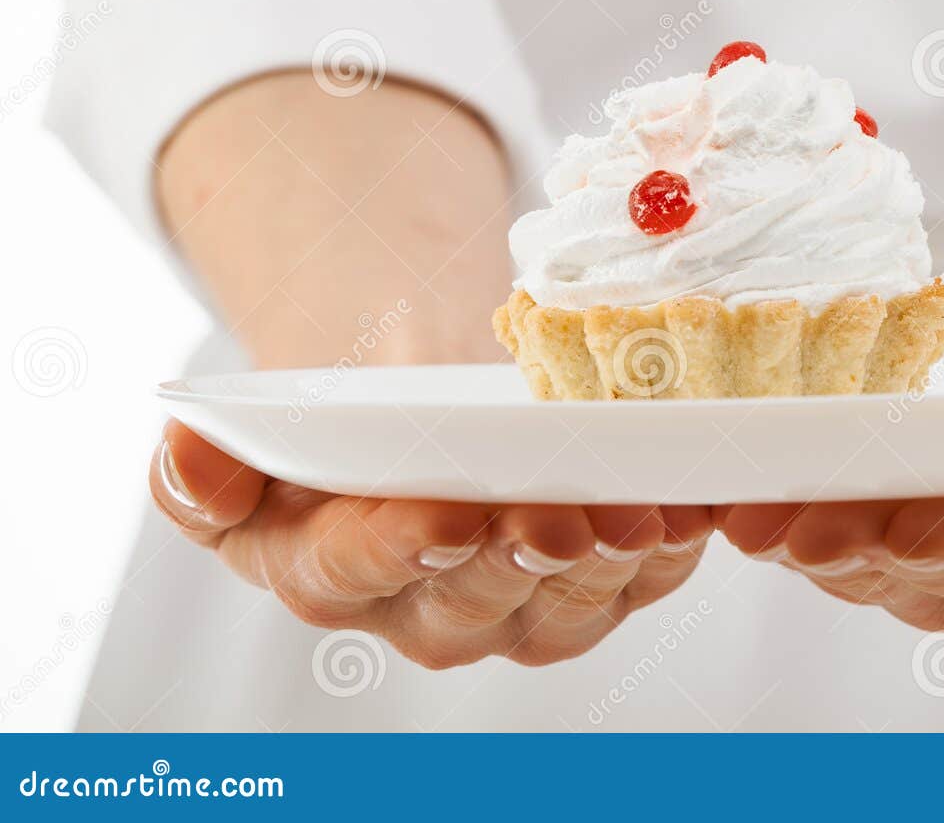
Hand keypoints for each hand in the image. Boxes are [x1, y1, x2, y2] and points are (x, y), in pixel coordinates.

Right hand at [151, 420, 711, 668]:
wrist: (429, 396)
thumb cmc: (342, 420)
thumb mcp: (256, 433)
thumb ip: (205, 464)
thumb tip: (192, 455)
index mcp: (332, 572)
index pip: (357, 570)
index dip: (400, 547)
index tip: (443, 516)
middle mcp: (432, 606)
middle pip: (478, 598)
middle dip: (519, 560)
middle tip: (554, 518)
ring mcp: (527, 600)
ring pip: (571, 599)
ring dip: (608, 559)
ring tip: (634, 513)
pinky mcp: (605, 576)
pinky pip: (647, 574)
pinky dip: (675, 542)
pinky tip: (691, 505)